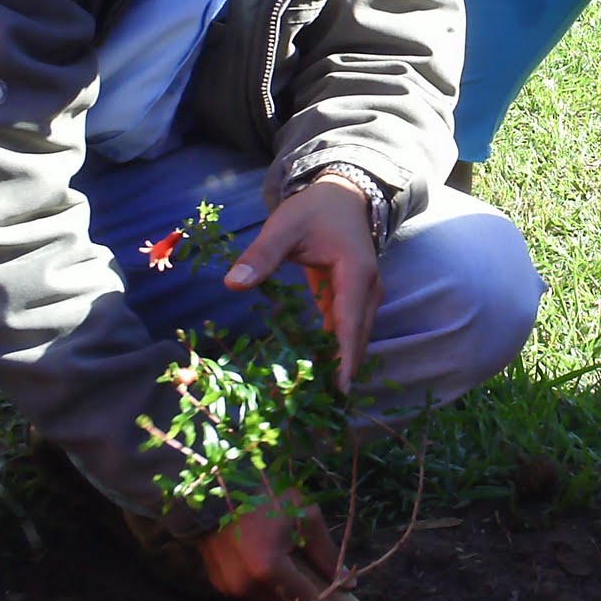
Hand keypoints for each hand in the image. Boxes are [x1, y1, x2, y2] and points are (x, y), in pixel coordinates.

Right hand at [197, 493, 351, 600]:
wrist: (215, 490)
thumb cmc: (265, 496)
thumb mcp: (304, 516)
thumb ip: (324, 553)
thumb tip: (345, 583)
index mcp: (269, 568)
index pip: (306, 600)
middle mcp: (248, 584)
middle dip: (306, 600)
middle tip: (323, 589)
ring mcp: (230, 587)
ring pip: (269, 600)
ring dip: (285, 592)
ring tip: (294, 568)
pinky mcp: (220, 584)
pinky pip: (252, 593)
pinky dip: (266, 585)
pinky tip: (270, 563)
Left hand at [225, 176, 381, 389]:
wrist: (343, 195)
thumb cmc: (313, 210)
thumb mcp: (284, 227)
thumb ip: (260, 256)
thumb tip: (232, 285)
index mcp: (355, 270)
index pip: (349, 320)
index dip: (344, 355)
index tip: (340, 388)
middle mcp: (368, 288)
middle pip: (357, 335)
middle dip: (342, 370)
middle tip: (322, 406)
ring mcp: (366, 295)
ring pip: (356, 336)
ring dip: (340, 364)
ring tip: (319, 398)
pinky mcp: (356, 299)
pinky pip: (348, 330)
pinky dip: (335, 351)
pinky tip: (317, 372)